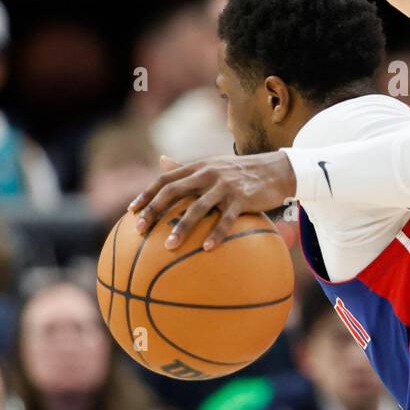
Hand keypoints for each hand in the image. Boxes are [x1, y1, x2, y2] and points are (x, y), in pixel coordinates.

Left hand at [127, 154, 296, 250]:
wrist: (277, 169)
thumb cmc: (240, 171)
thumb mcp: (213, 164)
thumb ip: (187, 167)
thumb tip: (161, 161)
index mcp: (198, 166)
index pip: (165, 179)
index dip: (147, 194)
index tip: (132, 211)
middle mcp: (208, 173)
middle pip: (174, 191)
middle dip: (155, 210)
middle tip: (140, 229)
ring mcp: (225, 185)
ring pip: (197, 207)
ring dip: (181, 227)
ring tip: (168, 246)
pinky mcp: (242, 198)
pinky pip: (226, 219)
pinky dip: (216, 234)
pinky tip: (207, 249)